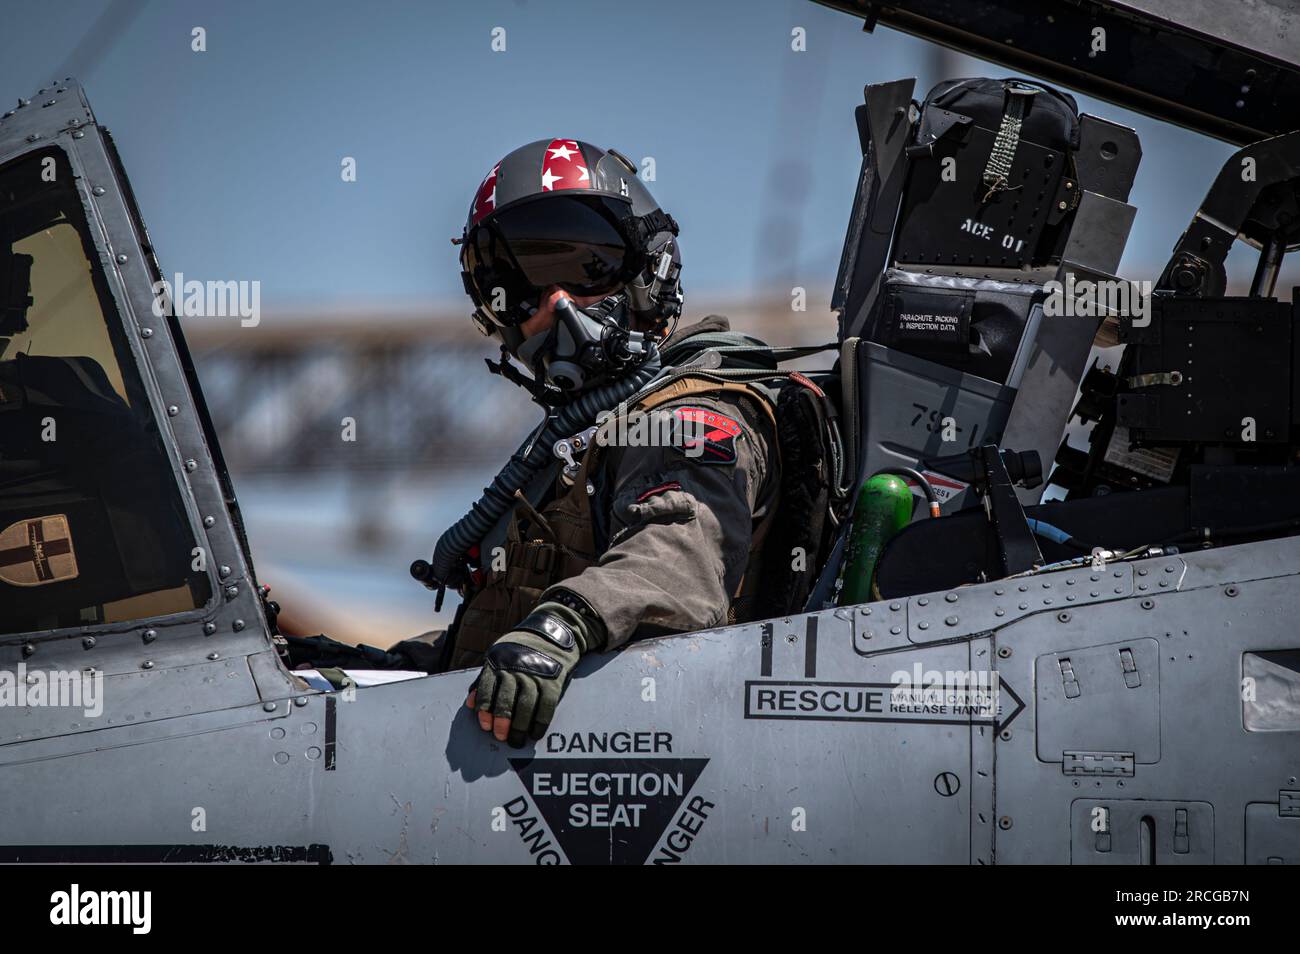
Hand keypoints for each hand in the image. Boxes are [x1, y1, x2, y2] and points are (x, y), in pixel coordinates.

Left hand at [465, 608, 582, 746]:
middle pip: (506, 700)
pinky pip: (546, 705)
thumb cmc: (519, 650)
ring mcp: (536, 674)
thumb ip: (484, 680)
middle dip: (502, 722)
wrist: (551, 633)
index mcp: (499, 662)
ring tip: (516, 740)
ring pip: (526, 705)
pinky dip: (540, 722)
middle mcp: (516, 668)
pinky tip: (535, 733)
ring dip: (520, 727)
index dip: (485, 710)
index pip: (488, 689)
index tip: (485, 726)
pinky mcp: (553, 680)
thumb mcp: (498, 657)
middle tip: (500, 736)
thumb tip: (470, 703)